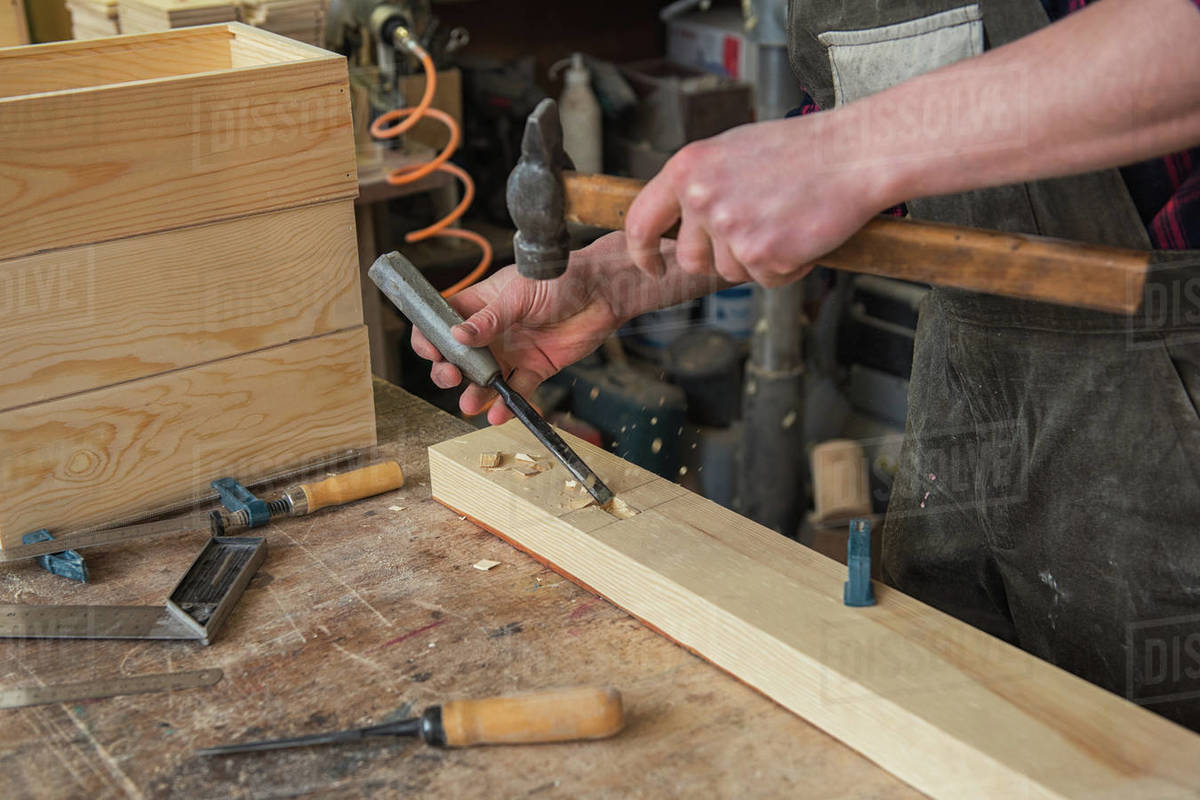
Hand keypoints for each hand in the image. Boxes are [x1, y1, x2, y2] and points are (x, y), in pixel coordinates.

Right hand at [411, 232, 634, 424]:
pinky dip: (507, 405)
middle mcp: (492, 331)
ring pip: (484, 379)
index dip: (430, 337)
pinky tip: (498, 414)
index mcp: (480, 304)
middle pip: (458, 356)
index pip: (442, 322)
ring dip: (474, 394)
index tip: (430, 350)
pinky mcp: (535, 367)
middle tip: (450, 376)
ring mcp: (512, 351)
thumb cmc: (561, 277)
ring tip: (470, 403)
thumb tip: (457, 336)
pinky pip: (516, 390)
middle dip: (448, 370)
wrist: (602, 292)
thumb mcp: (519, 293)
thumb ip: (490, 318)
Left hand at [624, 110, 896, 286]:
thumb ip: (698, 185)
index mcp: (688, 168)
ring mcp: (730, 226)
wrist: (855, 154)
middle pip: (691, 259)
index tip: (652, 265)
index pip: (640, 222)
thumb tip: (675, 219)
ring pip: (730, 272)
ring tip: (786, 221)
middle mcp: (701, 197)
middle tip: (756, 232)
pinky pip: (765, 279)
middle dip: (720, 257)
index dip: (642, 252)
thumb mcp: (731, 153)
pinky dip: (787, 267)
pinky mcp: (761, 253)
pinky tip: (803, 234)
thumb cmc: (800, 152)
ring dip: (757, 260)